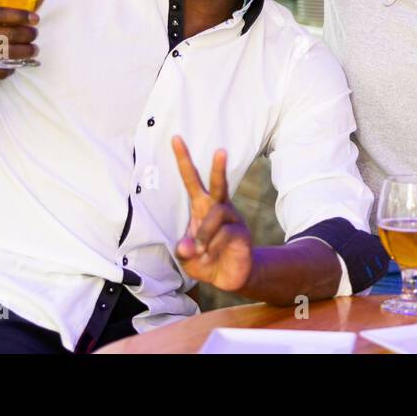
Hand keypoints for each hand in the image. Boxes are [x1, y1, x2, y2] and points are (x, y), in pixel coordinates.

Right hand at [0, 7, 37, 87]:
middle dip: (27, 35)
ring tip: (33, 50)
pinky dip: (11, 69)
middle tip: (34, 35)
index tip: (35, 19)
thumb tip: (19, 17)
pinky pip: (0, 71)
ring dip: (25, 51)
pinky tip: (15, 65)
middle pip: (7, 34)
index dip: (20, 16)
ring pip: (7, 52)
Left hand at [171, 136, 253, 291]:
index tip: (175, 139)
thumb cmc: (206, 260)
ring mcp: (232, 219)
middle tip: (220, 151)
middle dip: (218, 168)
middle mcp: (218, 208)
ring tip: (200, 250)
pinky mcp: (241, 233)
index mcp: (201, 207)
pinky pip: (225, 233)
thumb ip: (184, 251)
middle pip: (218, 184)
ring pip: (217, 214)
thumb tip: (187, 247)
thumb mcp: (187, 258)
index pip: (191, 180)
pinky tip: (210, 256)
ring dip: (204, 233)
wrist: (231, 276)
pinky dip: (213, 246)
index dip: (183, 160)